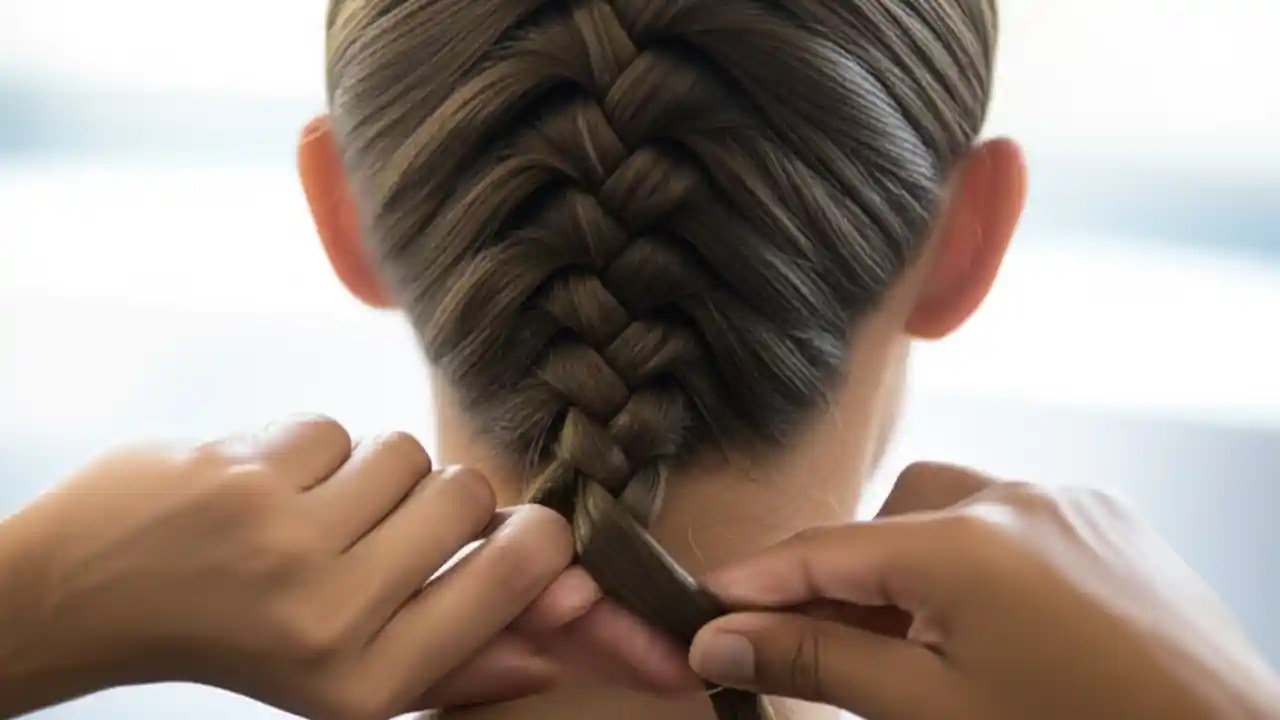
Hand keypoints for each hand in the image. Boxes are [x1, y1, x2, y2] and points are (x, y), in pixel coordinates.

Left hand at [0, 416, 600, 717]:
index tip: (529, 527)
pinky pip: (339, 428)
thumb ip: (458, 655)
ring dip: (374, 471)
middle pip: (467, 498)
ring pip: (405, 452)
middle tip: (393, 518)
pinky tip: (270, 486)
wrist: (93, 595)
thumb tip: (561, 627)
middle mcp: (332, 617)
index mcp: (370, 681)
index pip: (508, 580)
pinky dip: (313, 450)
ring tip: (320, 507)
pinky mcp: (245, 473)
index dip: (537, 540)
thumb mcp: (350, 676)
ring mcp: (284, 539)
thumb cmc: (242, 636)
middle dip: (443, 496)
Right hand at [689, 463, 1279, 718]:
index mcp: (963, 542)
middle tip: (830, 651)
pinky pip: (1008, 517)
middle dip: (844, 581)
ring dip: (910, 566)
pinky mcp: (1105, 518)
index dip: (754, 584)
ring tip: (922, 645)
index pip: (821, 551)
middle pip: (881, 522)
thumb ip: (818, 661)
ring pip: (944, 510)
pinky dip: (974, 561)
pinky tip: (991, 626)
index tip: (704, 610)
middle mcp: (1013, 497)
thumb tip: (723, 642)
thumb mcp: (931, 712)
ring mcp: (1066, 501)